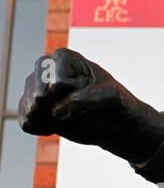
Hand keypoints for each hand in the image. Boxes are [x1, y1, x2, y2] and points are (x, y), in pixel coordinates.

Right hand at [17, 47, 163, 164]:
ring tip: (65, 119)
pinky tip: (56, 128)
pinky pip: (25, 121)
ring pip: (28, 105)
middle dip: (49, 103)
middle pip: (33, 86)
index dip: (65, 89)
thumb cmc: (115, 105)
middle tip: (65, 112)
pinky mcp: (37, 110)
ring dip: (46, 118)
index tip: (80, 90)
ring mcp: (39, 90)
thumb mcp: (110, 98)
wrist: (114, 124)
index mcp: (66, 59)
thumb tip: (56, 111)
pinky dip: (39, 128)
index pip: (54, 75)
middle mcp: (47, 71)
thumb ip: (85, 100)